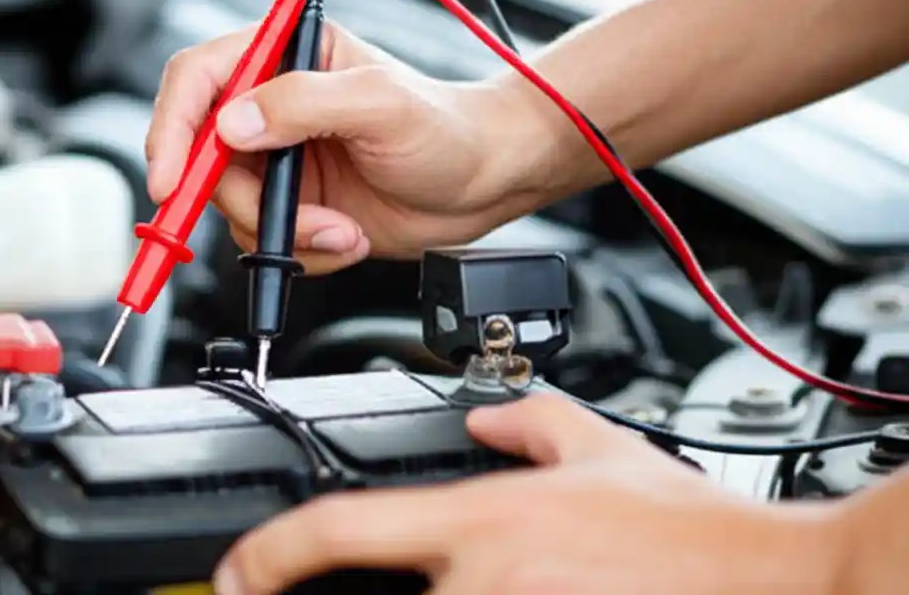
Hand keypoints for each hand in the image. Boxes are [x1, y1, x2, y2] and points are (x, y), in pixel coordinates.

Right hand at [146, 23, 558, 273]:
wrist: (484, 185)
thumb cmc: (447, 128)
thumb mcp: (378, 104)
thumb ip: (301, 103)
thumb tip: (233, 123)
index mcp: (287, 55)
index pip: (199, 76)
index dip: (173, 125)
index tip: (171, 177)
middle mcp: (273, 105)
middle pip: (201, 152)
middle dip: (239, 197)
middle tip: (277, 219)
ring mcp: (279, 158)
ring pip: (230, 205)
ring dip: (282, 231)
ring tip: (338, 228)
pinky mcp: (291, 206)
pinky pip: (261, 238)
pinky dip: (299, 251)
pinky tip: (344, 236)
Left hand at [213, 393, 847, 593]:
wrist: (763, 584)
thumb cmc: (685, 531)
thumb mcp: (598, 445)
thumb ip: (528, 421)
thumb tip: (488, 420)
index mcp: (478, 519)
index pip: (337, 529)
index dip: (265, 556)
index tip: (233, 575)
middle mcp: (476, 581)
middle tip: (316, 594)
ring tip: (465, 584)